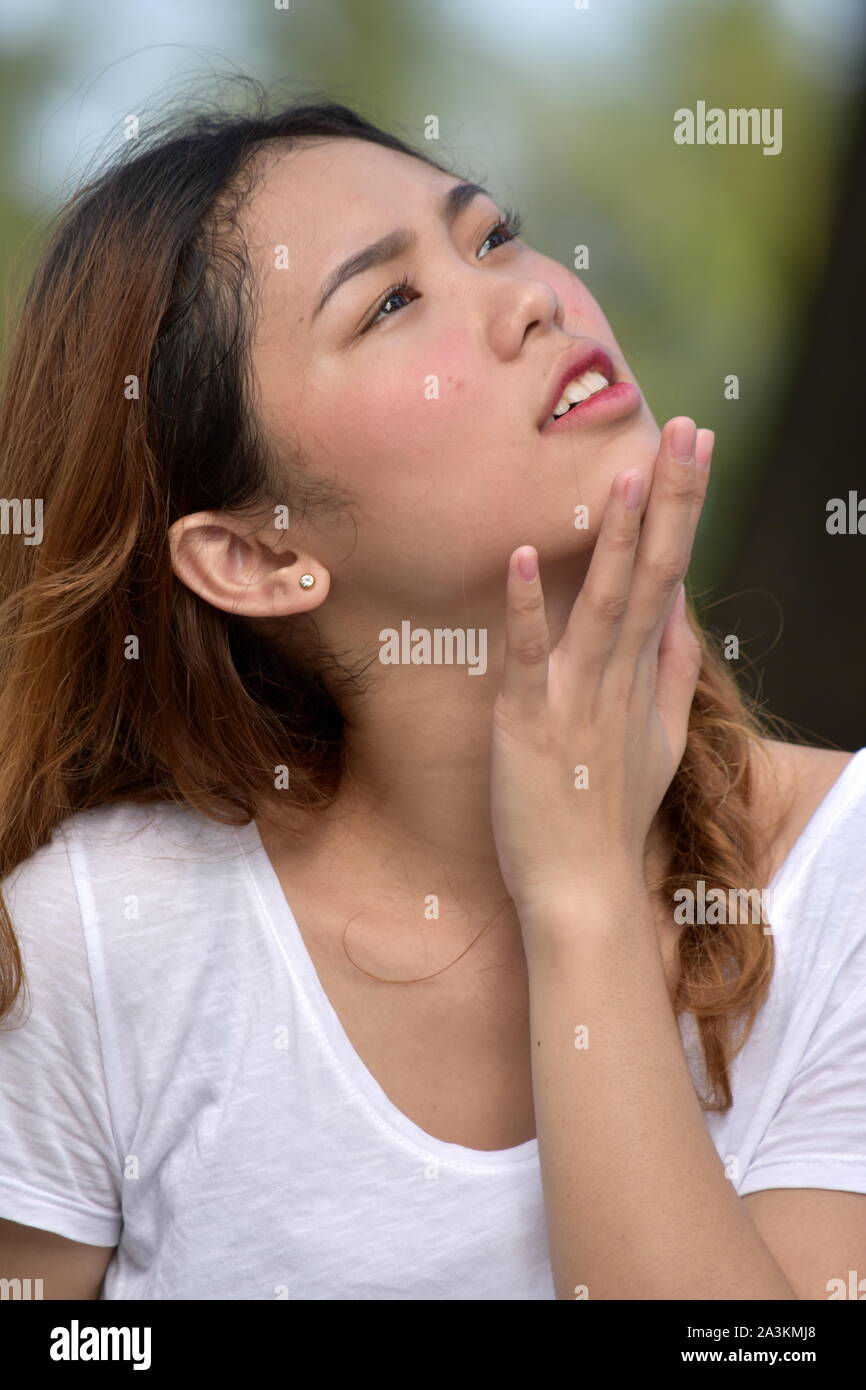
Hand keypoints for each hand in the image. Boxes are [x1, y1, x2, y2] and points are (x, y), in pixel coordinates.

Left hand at [489, 417, 712, 919]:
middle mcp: (616, 676)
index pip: (670, 571)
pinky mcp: (529, 724)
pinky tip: (522, 557)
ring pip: (602, 606)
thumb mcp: (660, 738)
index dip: (683, 506)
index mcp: (641, 672)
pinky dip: (527, 609)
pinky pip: (528, 658)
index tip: (695, 445)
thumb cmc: (614, 815)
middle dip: (670, 499)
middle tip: (686, 429)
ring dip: (616, 540)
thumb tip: (680, 607)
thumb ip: (671, 668)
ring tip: (626, 473)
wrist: (583, 891)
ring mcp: (575, 699)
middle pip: (651, 574)